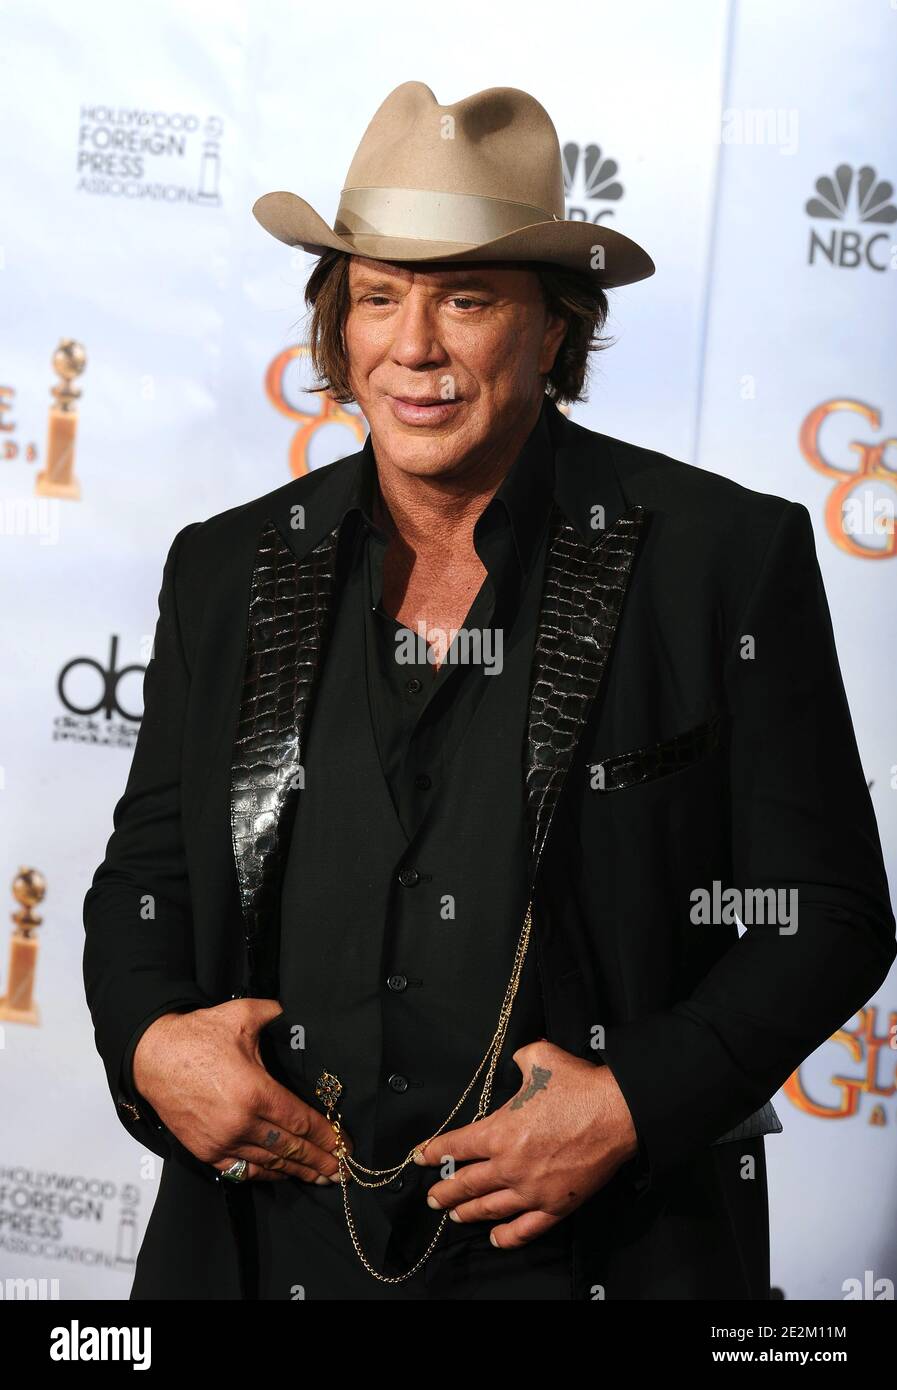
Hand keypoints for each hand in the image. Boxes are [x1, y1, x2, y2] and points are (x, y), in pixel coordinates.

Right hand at [132, 998, 350, 1183]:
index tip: (345, 1145)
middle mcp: (241, 1122)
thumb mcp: (241, 1015)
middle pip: (291, 1148)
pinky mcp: (205, 1150)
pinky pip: (242, 1170)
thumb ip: (273, 1013)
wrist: (152, 1056)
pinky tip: (280, 1173)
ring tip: (319, 1176)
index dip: (327, 1136)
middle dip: (319, 1160)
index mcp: (256, 1092)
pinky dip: (264, 1174)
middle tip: (341, 1169)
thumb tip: (291, 1012)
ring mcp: (222, 1140)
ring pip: (269, 1163)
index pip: (301, 1121)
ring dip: (296, 1171)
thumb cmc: (197, 1036)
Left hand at [413, 1040, 637, 1248]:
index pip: (456, 1146)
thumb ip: (518, 1060)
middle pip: (465, 1184)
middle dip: (444, 1192)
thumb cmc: (577, 1085)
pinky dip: (506, 1236)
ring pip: (489, 1209)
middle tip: (432, 1197)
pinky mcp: (555, 1206)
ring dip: (467, 1213)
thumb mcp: (539, 1057)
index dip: (434, 1152)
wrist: (618, 1112)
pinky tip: (495, 1237)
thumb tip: (514, 1061)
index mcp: (499, 1131)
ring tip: (454, 1216)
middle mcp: (509, 1165)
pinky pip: (525, 1229)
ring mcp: (531, 1190)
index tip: (420, 1157)